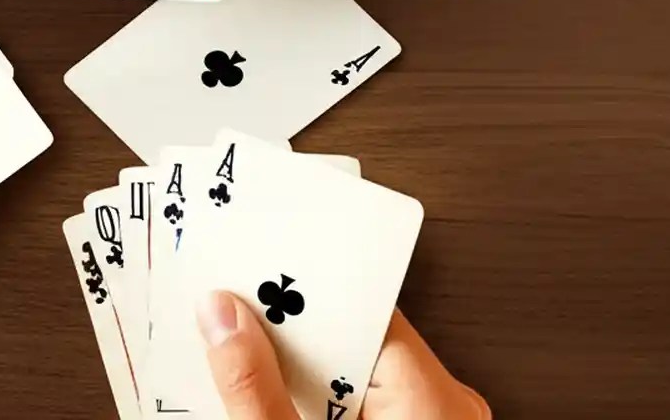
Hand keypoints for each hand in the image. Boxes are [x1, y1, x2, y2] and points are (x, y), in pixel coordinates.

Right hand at [197, 292, 491, 418]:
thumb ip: (254, 390)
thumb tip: (223, 320)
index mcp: (432, 401)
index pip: (362, 305)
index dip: (298, 283)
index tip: (247, 265)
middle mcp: (447, 411)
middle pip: (355, 340)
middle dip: (286, 329)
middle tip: (226, 311)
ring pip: (357, 378)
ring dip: (298, 371)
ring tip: (236, 356)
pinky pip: (367, 410)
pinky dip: (322, 407)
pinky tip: (272, 408)